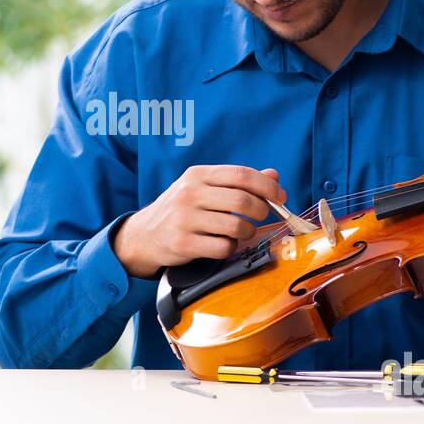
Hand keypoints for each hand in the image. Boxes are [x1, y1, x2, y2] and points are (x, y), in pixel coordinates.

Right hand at [112, 165, 286, 278]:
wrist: (143, 235)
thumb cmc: (181, 209)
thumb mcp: (203, 187)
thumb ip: (237, 181)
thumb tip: (274, 175)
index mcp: (197, 175)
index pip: (241, 175)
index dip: (267, 186)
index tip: (280, 197)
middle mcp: (190, 194)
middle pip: (242, 201)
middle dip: (262, 210)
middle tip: (262, 216)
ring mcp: (185, 219)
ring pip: (236, 227)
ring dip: (248, 232)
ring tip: (242, 232)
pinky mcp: (183, 243)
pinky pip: (223, 248)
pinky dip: (231, 248)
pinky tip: (224, 244)